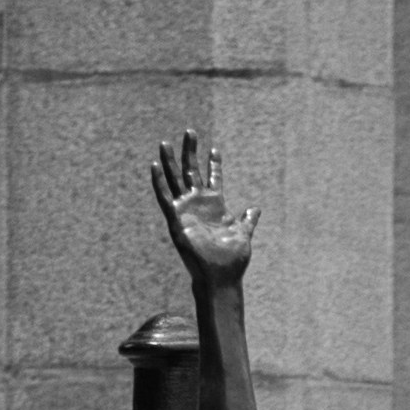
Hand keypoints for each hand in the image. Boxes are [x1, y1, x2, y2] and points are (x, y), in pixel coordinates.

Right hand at [151, 133, 260, 286]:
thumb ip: (247, 221)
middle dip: (191, 152)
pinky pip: (165, 198)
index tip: (214, 148)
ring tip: (165, 143)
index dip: (214, 164)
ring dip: (170, 162)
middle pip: (192, 171)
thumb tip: (254, 209)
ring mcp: (186, 210)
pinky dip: (159, 183)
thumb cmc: (232, 259)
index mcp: (215, 205)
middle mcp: (199, 204)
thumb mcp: (243, 234)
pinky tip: (154, 166)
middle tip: (191, 132)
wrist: (221, 277)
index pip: (213, 178)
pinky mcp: (176, 220)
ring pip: (176, 180)